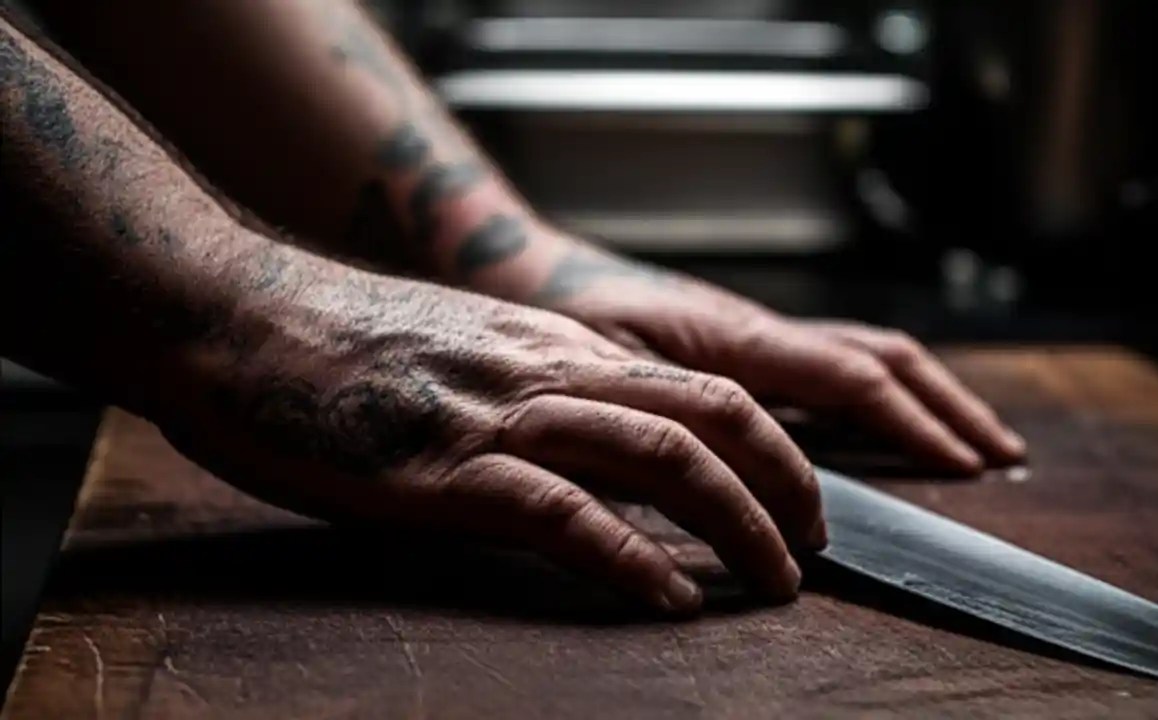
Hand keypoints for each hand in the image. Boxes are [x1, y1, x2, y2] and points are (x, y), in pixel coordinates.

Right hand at [158, 259, 820, 614]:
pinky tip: (670, 601)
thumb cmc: (335, 343)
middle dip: (784, 481)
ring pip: (661, 455)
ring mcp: (499, 418)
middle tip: (814, 546)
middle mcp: (548, 370)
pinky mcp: (442, 471)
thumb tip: (592, 440)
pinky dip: (630, 560)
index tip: (797, 498)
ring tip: (776, 583)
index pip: (700, 383)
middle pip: (711, 412)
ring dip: (737, 522)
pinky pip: (565, 514)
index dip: (770, 443)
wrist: (232, 317)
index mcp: (555, 344)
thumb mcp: (464, 347)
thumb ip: (534, 383)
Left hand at [522, 240, 1025, 473]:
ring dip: (922, 396)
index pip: (850, 378)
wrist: (527, 269)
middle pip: (880, 357)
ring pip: (861, 354)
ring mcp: (752, 332)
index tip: (964, 464)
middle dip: (945, 405)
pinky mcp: (737, 341)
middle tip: (998, 453)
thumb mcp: (608, 379)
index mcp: (736, 339)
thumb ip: (674, 424)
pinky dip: (874, 392)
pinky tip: (879, 420)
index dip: (914, 423)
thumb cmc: (559, 319)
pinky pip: (827, 363)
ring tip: (963, 437)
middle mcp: (758, 330)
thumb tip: (731, 482)